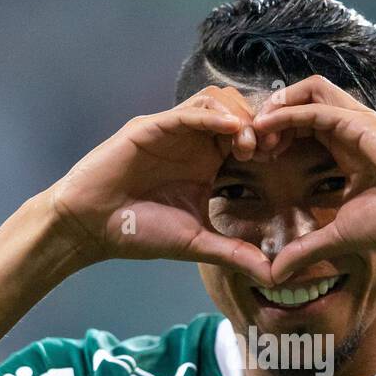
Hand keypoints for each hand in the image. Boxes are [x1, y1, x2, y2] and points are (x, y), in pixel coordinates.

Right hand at [46, 86, 273, 285]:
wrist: (92, 228)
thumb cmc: (139, 231)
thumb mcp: (196, 243)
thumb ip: (234, 254)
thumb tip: (273, 275)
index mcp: (206, 160)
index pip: (246, 134)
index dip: (268, 140)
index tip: (283, 157)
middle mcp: (192, 140)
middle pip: (237, 109)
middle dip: (260, 123)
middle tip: (273, 148)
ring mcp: (172, 130)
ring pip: (215, 100)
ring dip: (238, 117)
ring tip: (249, 145)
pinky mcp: (150, 128)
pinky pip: (186, 112)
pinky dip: (211, 116)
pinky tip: (231, 131)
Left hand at [250, 75, 375, 282]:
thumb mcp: (339, 236)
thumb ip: (306, 250)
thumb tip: (277, 274)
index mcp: (347, 149)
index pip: (304, 126)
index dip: (276, 136)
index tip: (253, 158)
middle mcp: (350, 129)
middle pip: (302, 102)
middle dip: (271, 116)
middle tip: (247, 141)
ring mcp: (357, 122)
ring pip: (309, 92)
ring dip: (277, 106)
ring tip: (255, 129)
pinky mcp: (361, 123)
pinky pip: (316, 108)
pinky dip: (288, 113)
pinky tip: (266, 127)